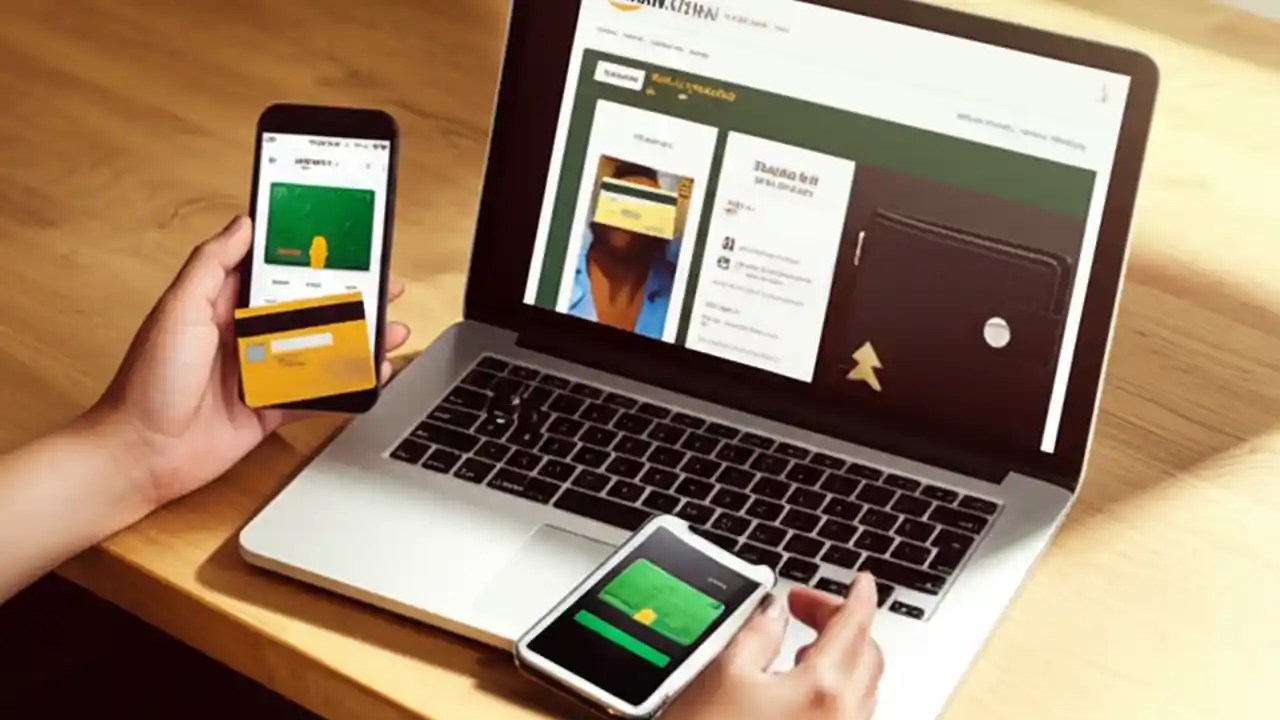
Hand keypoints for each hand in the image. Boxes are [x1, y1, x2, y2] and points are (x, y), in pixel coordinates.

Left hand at [89, 215, 410, 509]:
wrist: (141, 455)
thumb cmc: (148, 382)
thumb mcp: (178, 310)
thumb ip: (211, 265)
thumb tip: (243, 223)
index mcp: (222, 304)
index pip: (274, 270)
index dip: (310, 255)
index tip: (343, 241)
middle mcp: (245, 335)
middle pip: (309, 309)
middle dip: (349, 297)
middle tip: (385, 285)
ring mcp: (262, 372)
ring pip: (322, 349)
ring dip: (357, 339)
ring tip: (390, 330)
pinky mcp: (271, 408)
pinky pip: (318, 393)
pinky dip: (347, 385)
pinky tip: (371, 375)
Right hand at [663, 573, 883, 719]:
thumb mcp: (724, 675)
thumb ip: (757, 635)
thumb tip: (773, 615)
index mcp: (822, 686)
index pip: (856, 624)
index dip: (858, 595)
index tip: (860, 580)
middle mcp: (844, 717)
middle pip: (867, 655)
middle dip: (843, 624)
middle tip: (804, 608)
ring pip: (861, 688)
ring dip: (841, 659)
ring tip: (799, 649)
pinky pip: (848, 715)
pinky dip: (833, 691)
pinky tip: (798, 691)